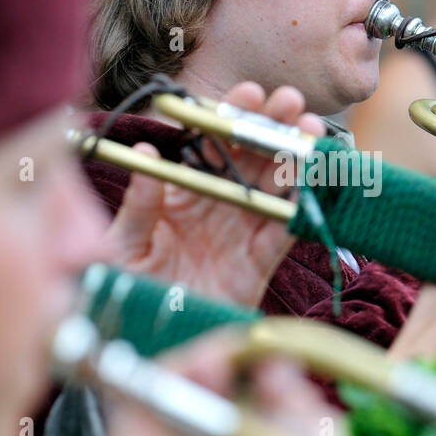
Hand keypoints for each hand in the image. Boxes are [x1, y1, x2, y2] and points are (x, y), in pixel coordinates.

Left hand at [97, 83, 323, 306]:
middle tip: (291, 101)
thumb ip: (139, 205)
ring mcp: (240, 234)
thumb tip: (146, 154)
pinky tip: (312, 184)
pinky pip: (284, 234)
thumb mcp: (124, 246)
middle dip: (273, 126)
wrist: (146, 341)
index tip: (248, 93)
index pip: (210, 145)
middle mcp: (217, 206)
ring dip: (295, 158)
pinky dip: (300, 210)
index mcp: (183, 192)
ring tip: (311, 130)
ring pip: (275, 188)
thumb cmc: (128, 290)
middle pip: (251, 158)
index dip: (231, 117)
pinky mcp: (258, 266)